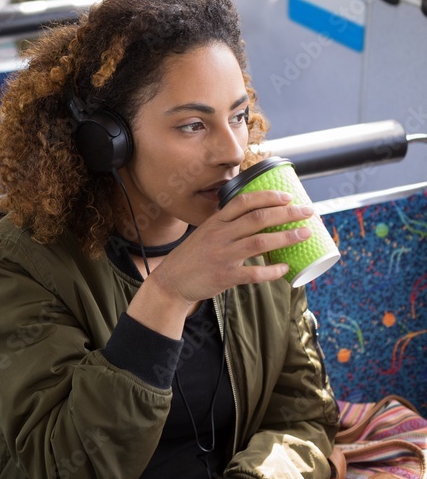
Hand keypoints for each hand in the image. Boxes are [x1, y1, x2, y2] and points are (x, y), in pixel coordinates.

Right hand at [151, 189, 312, 305]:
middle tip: (307, 211)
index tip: (288, 197)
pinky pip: (254, 273)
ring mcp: (222, 256)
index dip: (268, 197)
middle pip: (258, 218)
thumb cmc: (191, 258)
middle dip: (286, 213)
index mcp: (215, 222)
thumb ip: (226, 226)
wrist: (170, 282)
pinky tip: (285, 268)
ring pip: (260, 242)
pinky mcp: (225, 276)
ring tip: (305, 234)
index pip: (244, 202)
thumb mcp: (204, 234)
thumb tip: (256, 220)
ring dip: (286, 237)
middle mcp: (219, 235)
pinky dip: (272, 271)